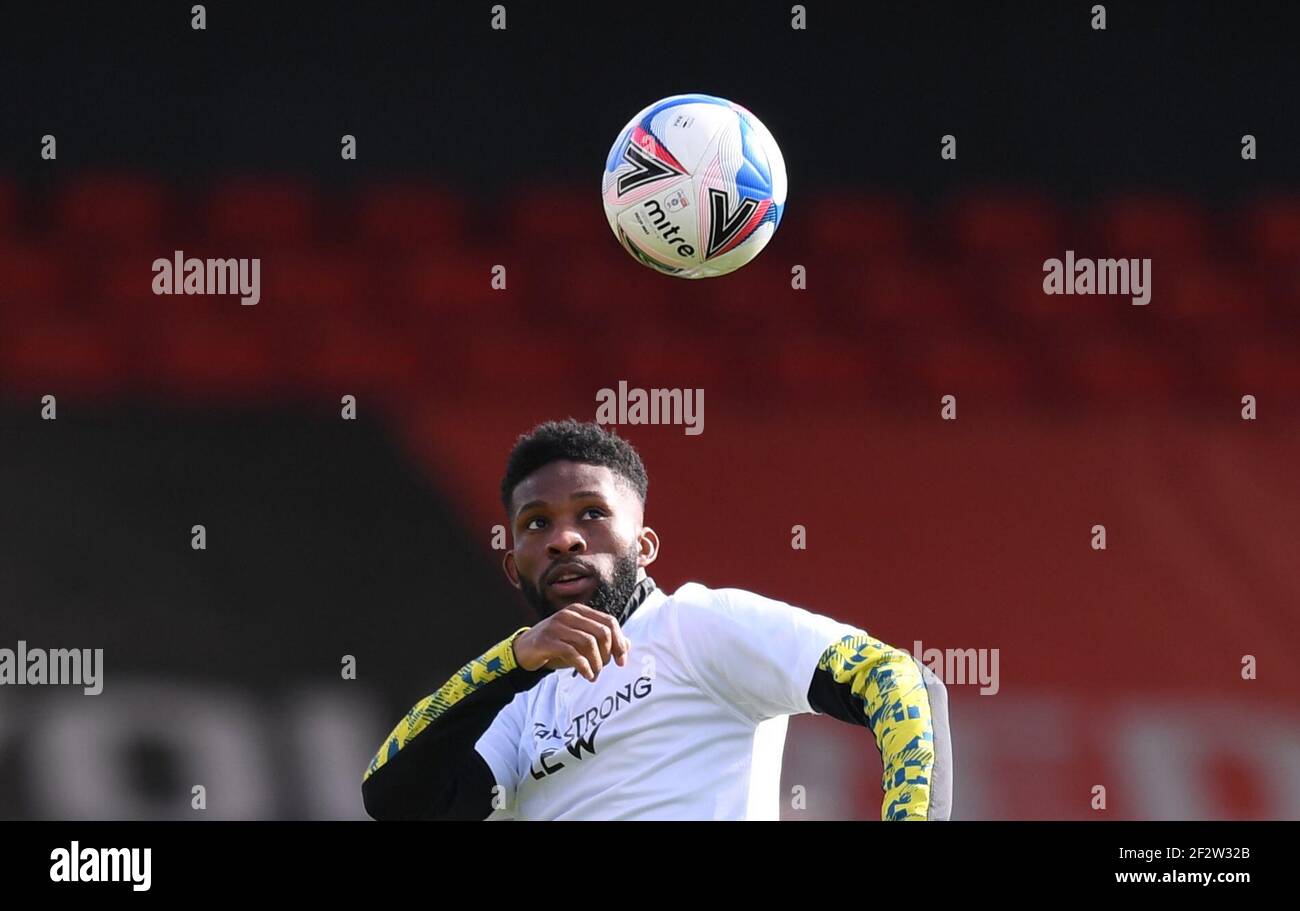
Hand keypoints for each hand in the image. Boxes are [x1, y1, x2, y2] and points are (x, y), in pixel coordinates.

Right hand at [512, 604, 631, 681]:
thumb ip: (603, 641)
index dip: (619, 642)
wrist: (525, 651)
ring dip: (596, 663)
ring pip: (589, 643)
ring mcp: (557, 625)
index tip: (621, 661)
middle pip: (602, 632)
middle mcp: (569, 614)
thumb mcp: (581, 641)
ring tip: (594, 674)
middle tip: (605, 668)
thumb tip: (629, 644)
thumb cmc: (557, 646)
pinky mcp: (547, 640)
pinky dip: (584, 667)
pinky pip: (573, 653)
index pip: (609, 622)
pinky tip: (586, 675)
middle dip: (608, 654)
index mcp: (580, 611)